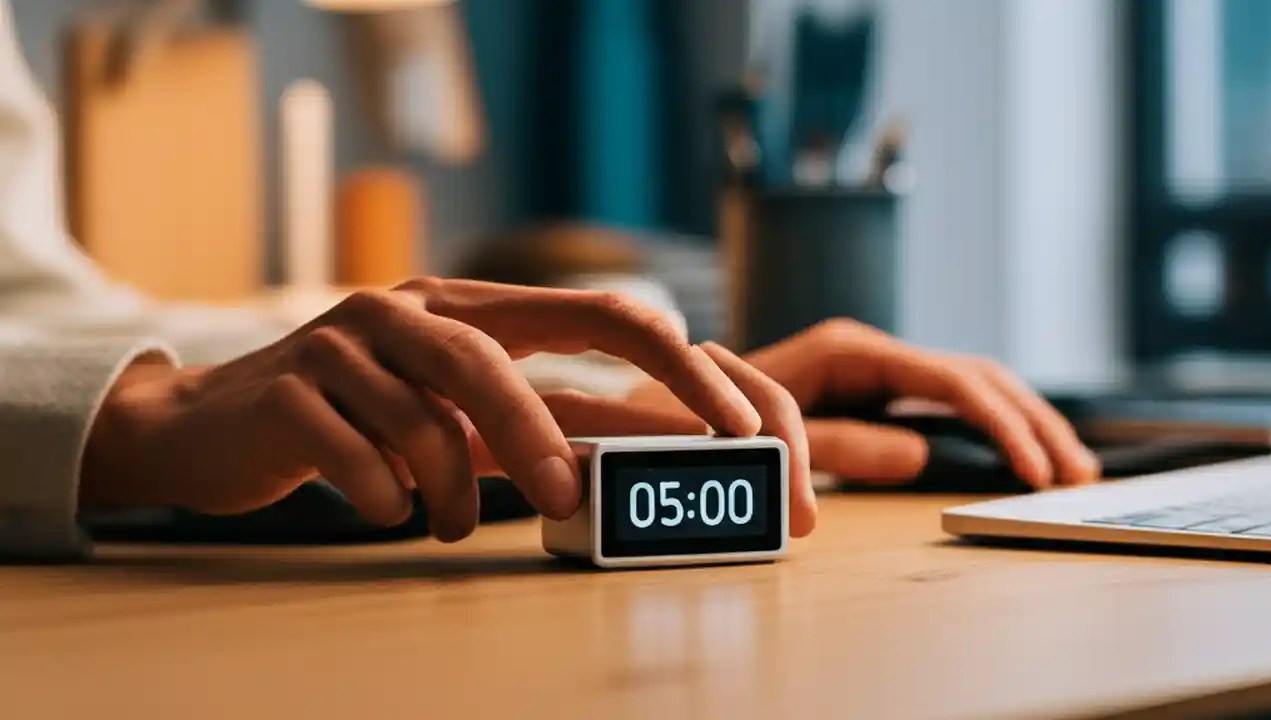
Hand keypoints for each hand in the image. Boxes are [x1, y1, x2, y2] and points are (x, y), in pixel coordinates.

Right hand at [81, 279, 818, 540]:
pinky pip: (355, 450)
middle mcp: (415, 309)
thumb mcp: (465, 417)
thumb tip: (658, 463)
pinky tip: (386, 509)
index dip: (679, 370)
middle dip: (540, 437)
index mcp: (479, 309)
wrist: (215, 428)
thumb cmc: (364, 423)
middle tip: (574, 501)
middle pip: (498, 357)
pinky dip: (385, 496)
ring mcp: (345, 342)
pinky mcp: (288, 390)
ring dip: (450, 486)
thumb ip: (547, 426)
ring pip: (425, 412)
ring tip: (448, 524)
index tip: (738, 434)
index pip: (602, 315)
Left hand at [629, 319, 1098, 488]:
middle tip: (1077, 473)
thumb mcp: (774, 435)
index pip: (950, 380)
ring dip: (1021, 423)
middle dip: (1031, 421)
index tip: (1035, 469)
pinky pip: (946, 402)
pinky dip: (988, 427)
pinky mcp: (872, 390)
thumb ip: (844, 446)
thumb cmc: (708, 417)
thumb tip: (920, 456)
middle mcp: (869, 350)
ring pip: (969, 385)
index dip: (1001, 424)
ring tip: (1066, 468)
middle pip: (976, 376)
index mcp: (850, 350)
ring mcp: (873, 368)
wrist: (664, 401)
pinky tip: (1016, 454)